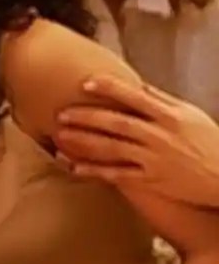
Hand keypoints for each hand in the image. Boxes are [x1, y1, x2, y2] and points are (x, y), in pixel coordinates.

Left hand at [55, 76, 218, 207]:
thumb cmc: (209, 142)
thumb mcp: (190, 114)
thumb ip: (161, 100)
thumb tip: (134, 84)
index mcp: (171, 117)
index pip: (135, 97)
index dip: (109, 88)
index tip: (86, 82)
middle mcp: (160, 137)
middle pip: (117, 123)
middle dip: (87, 117)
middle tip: (61, 113)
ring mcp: (154, 160)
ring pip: (113, 148)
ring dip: (84, 142)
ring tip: (60, 135)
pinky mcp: (152, 181)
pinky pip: (118, 175)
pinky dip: (95, 171)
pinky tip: (74, 166)